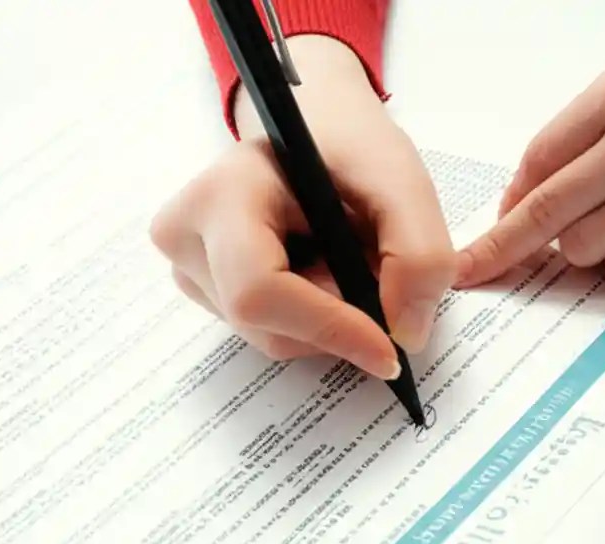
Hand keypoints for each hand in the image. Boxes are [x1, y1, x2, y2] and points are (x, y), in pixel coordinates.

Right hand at [150, 36, 452, 378]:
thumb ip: (418, 255)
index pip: (259, 290)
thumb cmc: (352, 148)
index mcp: (221, 194)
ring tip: (350, 261)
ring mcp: (187, 265)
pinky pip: (272, 331)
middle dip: (339, 320)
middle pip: (267, 325)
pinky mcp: (205, 288)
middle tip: (378, 275)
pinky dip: (317, 316)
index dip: (328, 328)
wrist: (318, 131)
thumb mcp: (403, 183)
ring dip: (331, 318)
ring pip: (273, 336)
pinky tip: (326, 270)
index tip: (390, 351)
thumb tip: (407, 335)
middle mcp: (185, 234)